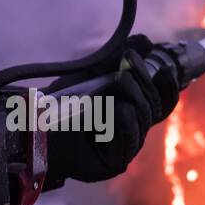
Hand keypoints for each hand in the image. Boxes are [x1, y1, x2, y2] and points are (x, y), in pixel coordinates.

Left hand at [45, 34, 180, 185]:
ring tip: (120, 78)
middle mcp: (132, 131)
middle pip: (154, 108)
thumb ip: (117, 58)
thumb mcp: (92, 74)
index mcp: (133, 112)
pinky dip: (125, 123)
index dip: (168, 87)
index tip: (165, 68)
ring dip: (134, 96)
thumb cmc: (63, 104)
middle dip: (144, 82)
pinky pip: (128, 141)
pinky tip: (121, 108)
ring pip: (143, 121)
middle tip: (128, 62)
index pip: (161, 102)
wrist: (36, 130)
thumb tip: (147, 42)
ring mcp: (125, 148)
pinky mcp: (114, 163)